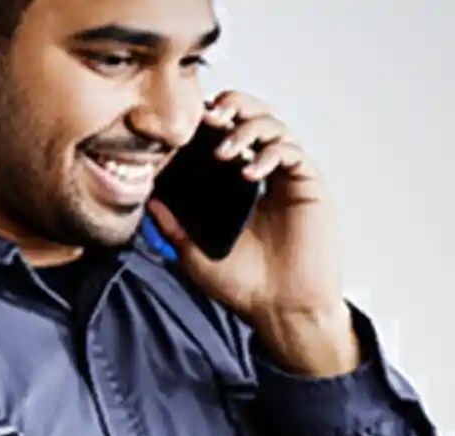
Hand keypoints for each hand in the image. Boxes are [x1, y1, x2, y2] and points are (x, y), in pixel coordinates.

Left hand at [147, 90, 359, 376]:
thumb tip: (146, 200)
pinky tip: (250, 172)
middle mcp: (265, 174)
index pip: (225, 135)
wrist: (281, 310)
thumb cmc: (246, 286)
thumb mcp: (195, 254)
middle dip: (231, 106)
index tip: (185, 126)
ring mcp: (288, 177)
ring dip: (247, 127)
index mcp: (238, 185)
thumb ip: (173, 227)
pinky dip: (269, 152)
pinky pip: (291, 151)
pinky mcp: (308, 185)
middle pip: (252, 116)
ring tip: (225, 150)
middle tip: (208, 117)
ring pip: (273, 125)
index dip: (209, 122)